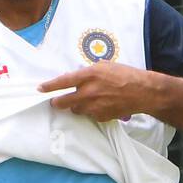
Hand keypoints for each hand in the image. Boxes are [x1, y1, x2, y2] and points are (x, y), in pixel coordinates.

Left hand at [37, 63, 152, 122]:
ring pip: (75, 110)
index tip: (40, 89)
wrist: (142, 91)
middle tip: (55, 101)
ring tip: (86, 100)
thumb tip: (76, 78)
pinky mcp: (100, 116)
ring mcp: (94, 106)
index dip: (49, 86)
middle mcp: (89, 92)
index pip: (63, 82)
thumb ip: (88, 72)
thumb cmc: (125, 75)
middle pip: (63, 102)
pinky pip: (89, 115)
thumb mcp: (105, 66)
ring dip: (76, 106)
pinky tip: (100, 105)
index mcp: (89, 75)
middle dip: (57, 102)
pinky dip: (90, 111)